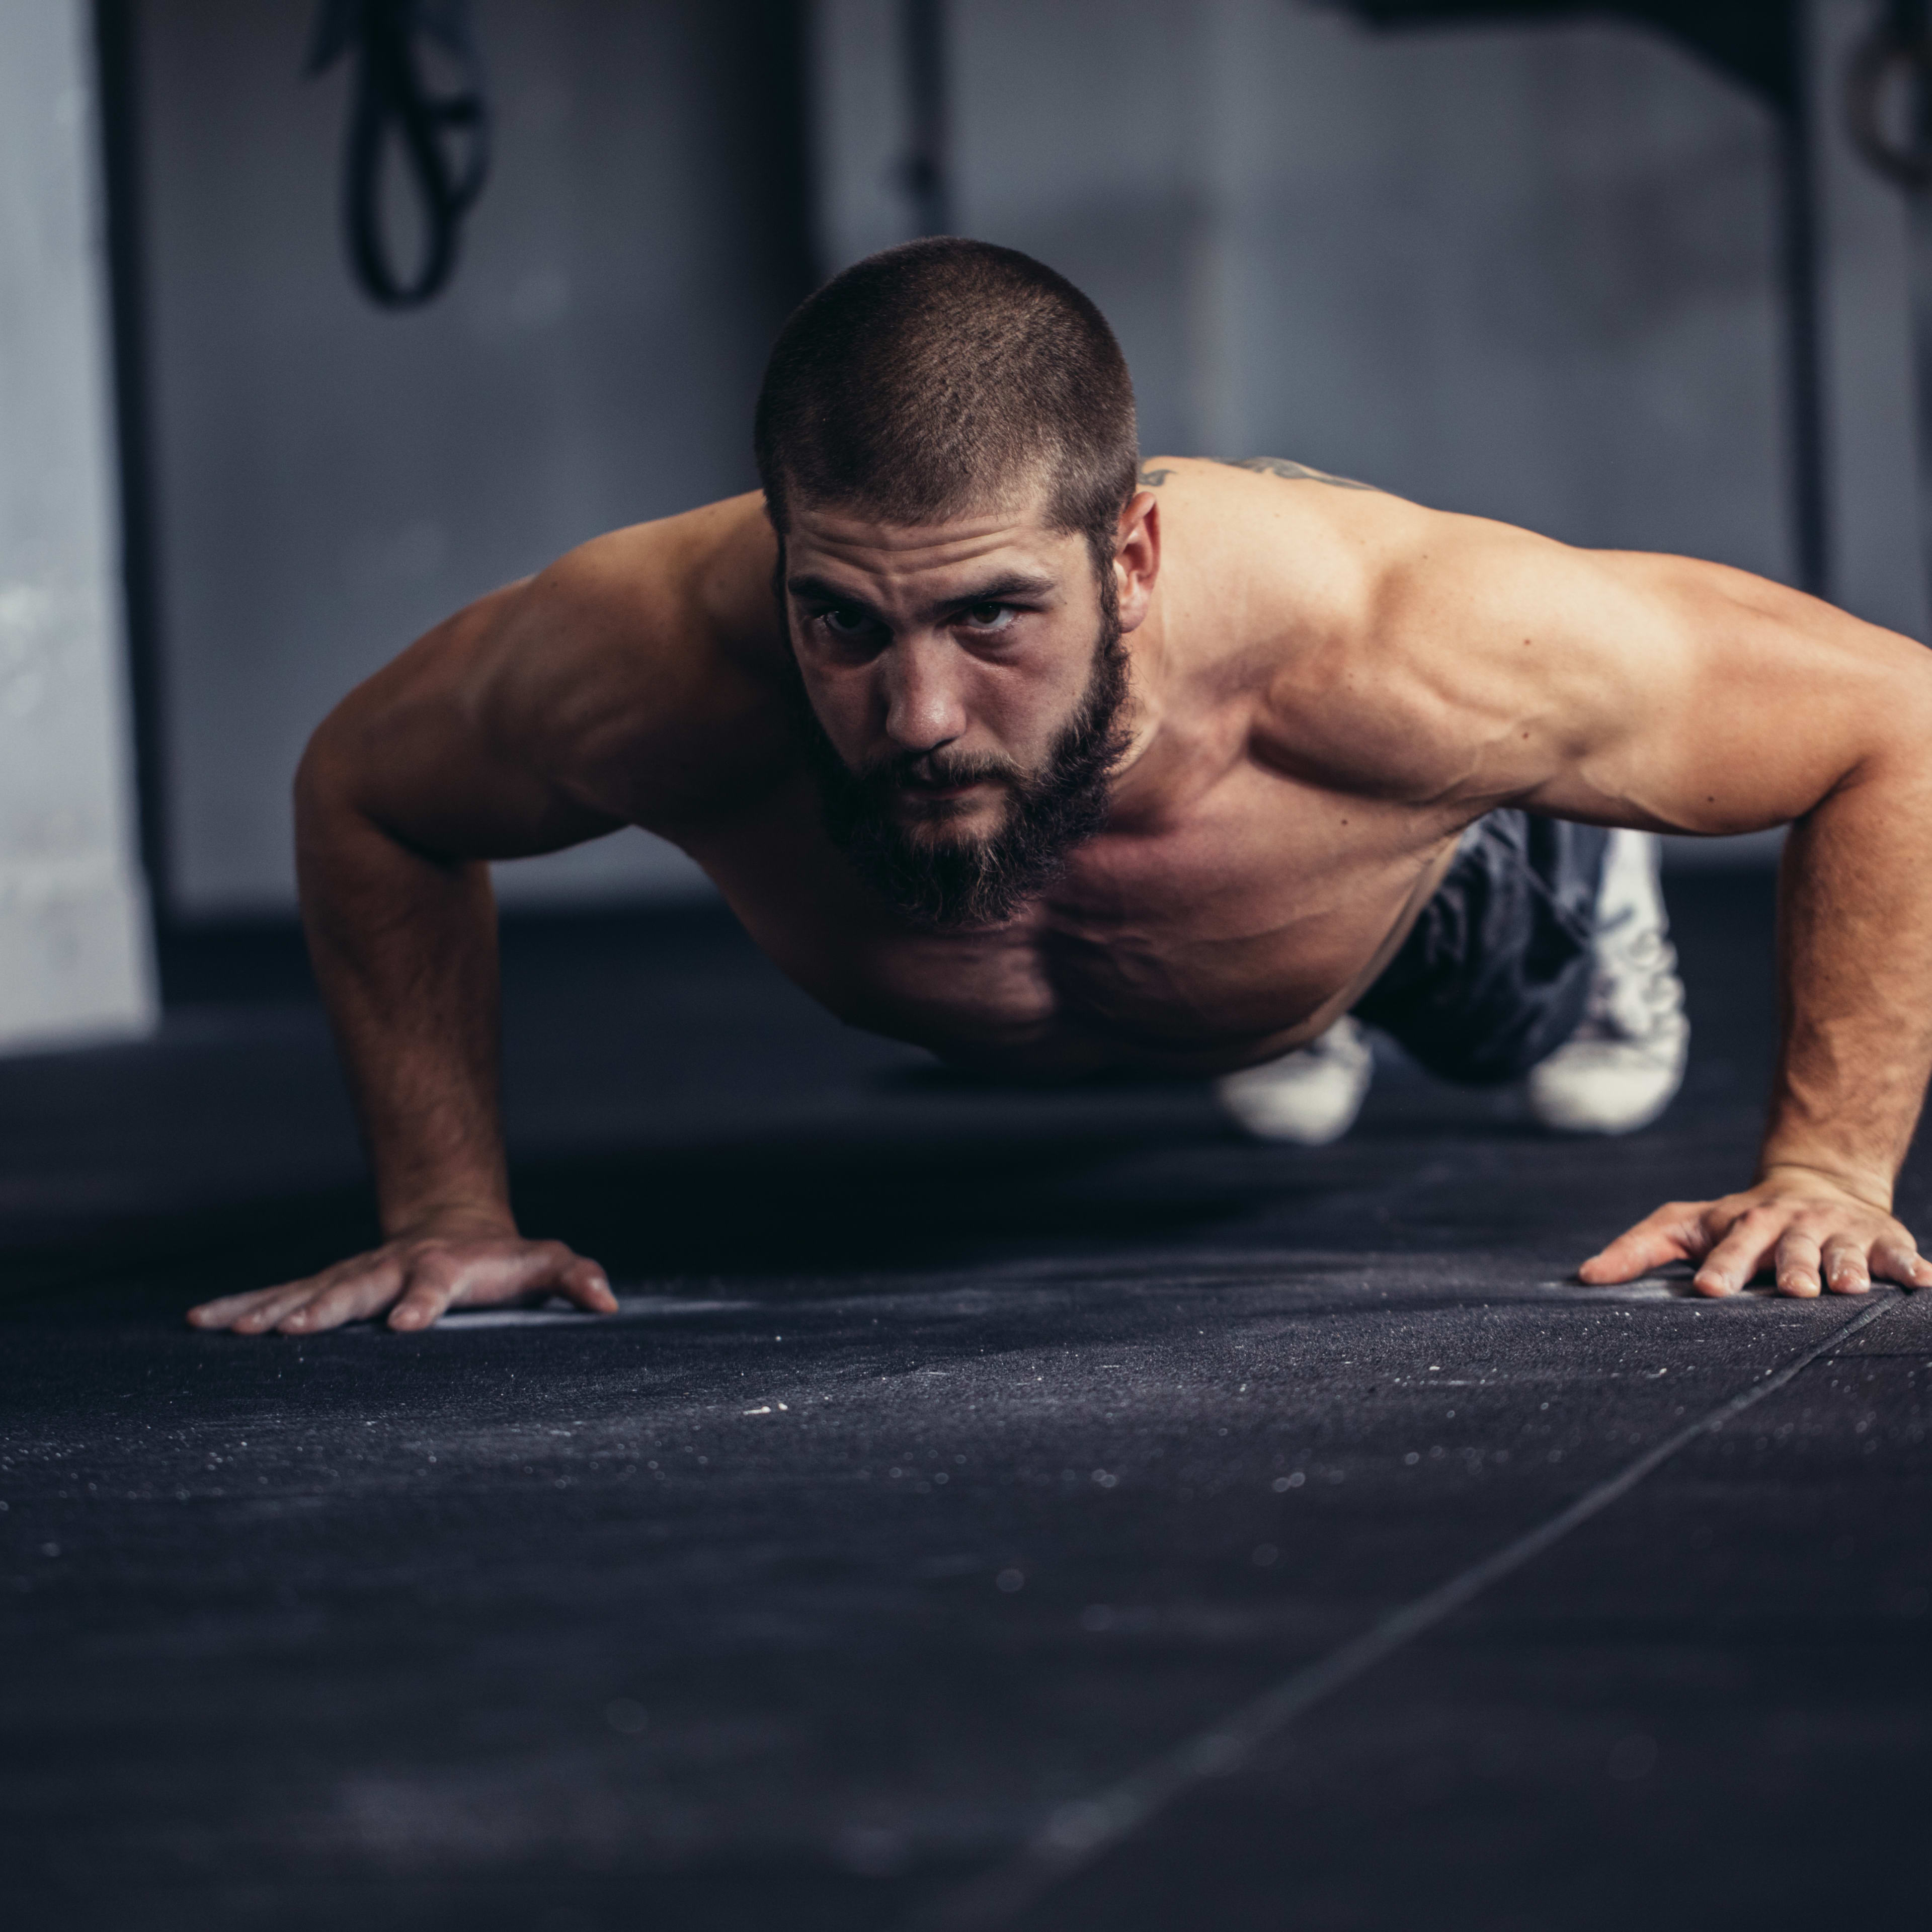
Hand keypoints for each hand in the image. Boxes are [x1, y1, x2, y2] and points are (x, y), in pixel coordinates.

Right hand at [186, 1212, 617, 1334]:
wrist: (454, 1226)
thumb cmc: (505, 1260)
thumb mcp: (547, 1263)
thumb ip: (575, 1278)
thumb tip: (608, 1302)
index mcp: (445, 1270)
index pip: (433, 1288)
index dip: (422, 1304)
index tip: (405, 1325)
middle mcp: (390, 1270)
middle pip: (356, 1289)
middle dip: (326, 1310)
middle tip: (295, 1333)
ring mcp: (353, 1277)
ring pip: (306, 1292)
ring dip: (269, 1312)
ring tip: (227, 1332)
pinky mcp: (326, 1287)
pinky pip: (279, 1297)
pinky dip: (242, 1307)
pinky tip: (202, 1323)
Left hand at [1580, 1166, 1931, 1297]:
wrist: (1817, 1186)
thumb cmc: (1740, 1222)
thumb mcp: (1686, 1226)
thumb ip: (1637, 1249)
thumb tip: (1583, 1278)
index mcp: (1742, 1226)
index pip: (1725, 1246)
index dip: (1718, 1266)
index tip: (1706, 1289)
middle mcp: (1791, 1226)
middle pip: (1786, 1248)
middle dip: (1786, 1267)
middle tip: (1788, 1290)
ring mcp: (1838, 1233)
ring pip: (1841, 1252)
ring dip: (1845, 1268)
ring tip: (1847, 1287)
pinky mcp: (1882, 1241)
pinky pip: (1900, 1256)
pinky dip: (1910, 1267)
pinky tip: (1921, 1283)